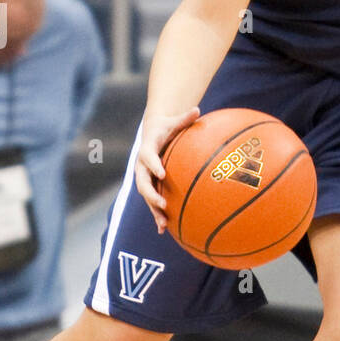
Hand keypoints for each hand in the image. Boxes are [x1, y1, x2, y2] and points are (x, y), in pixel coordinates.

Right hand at [135, 107, 199, 233]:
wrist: (152, 132)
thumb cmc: (166, 127)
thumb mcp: (174, 121)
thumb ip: (185, 118)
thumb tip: (197, 109)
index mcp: (147, 149)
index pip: (148, 157)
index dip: (154, 165)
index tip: (162, 173)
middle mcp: (142, 166)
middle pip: (143, 182)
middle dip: (151, 194)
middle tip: (162, 203)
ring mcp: (145, 177)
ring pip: (147, 196)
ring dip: (154, 210)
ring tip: (163, 224)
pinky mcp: (150, 185)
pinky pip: (152, 201)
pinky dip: (157, 215)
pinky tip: (164, 230)